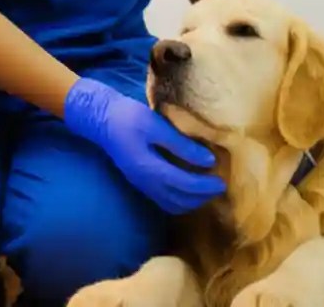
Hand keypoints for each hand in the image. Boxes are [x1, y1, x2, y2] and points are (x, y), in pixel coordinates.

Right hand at [63, 77, 225, 213]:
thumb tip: (208, 160)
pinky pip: (163, 199)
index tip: (222, 182)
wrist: (101, 120)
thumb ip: (181, 145)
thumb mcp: (156, 126)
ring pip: (171, 204)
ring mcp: (141, 184)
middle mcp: (146, 182)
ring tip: (206, 190)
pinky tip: (187, 189)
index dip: (205, 186)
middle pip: (180, 200)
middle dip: (201, 197)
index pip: (185, 185)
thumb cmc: (129, 118)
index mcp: (151, 168)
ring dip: (191, 202)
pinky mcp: (139, 181)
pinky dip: (179, 199)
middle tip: (219, 188)